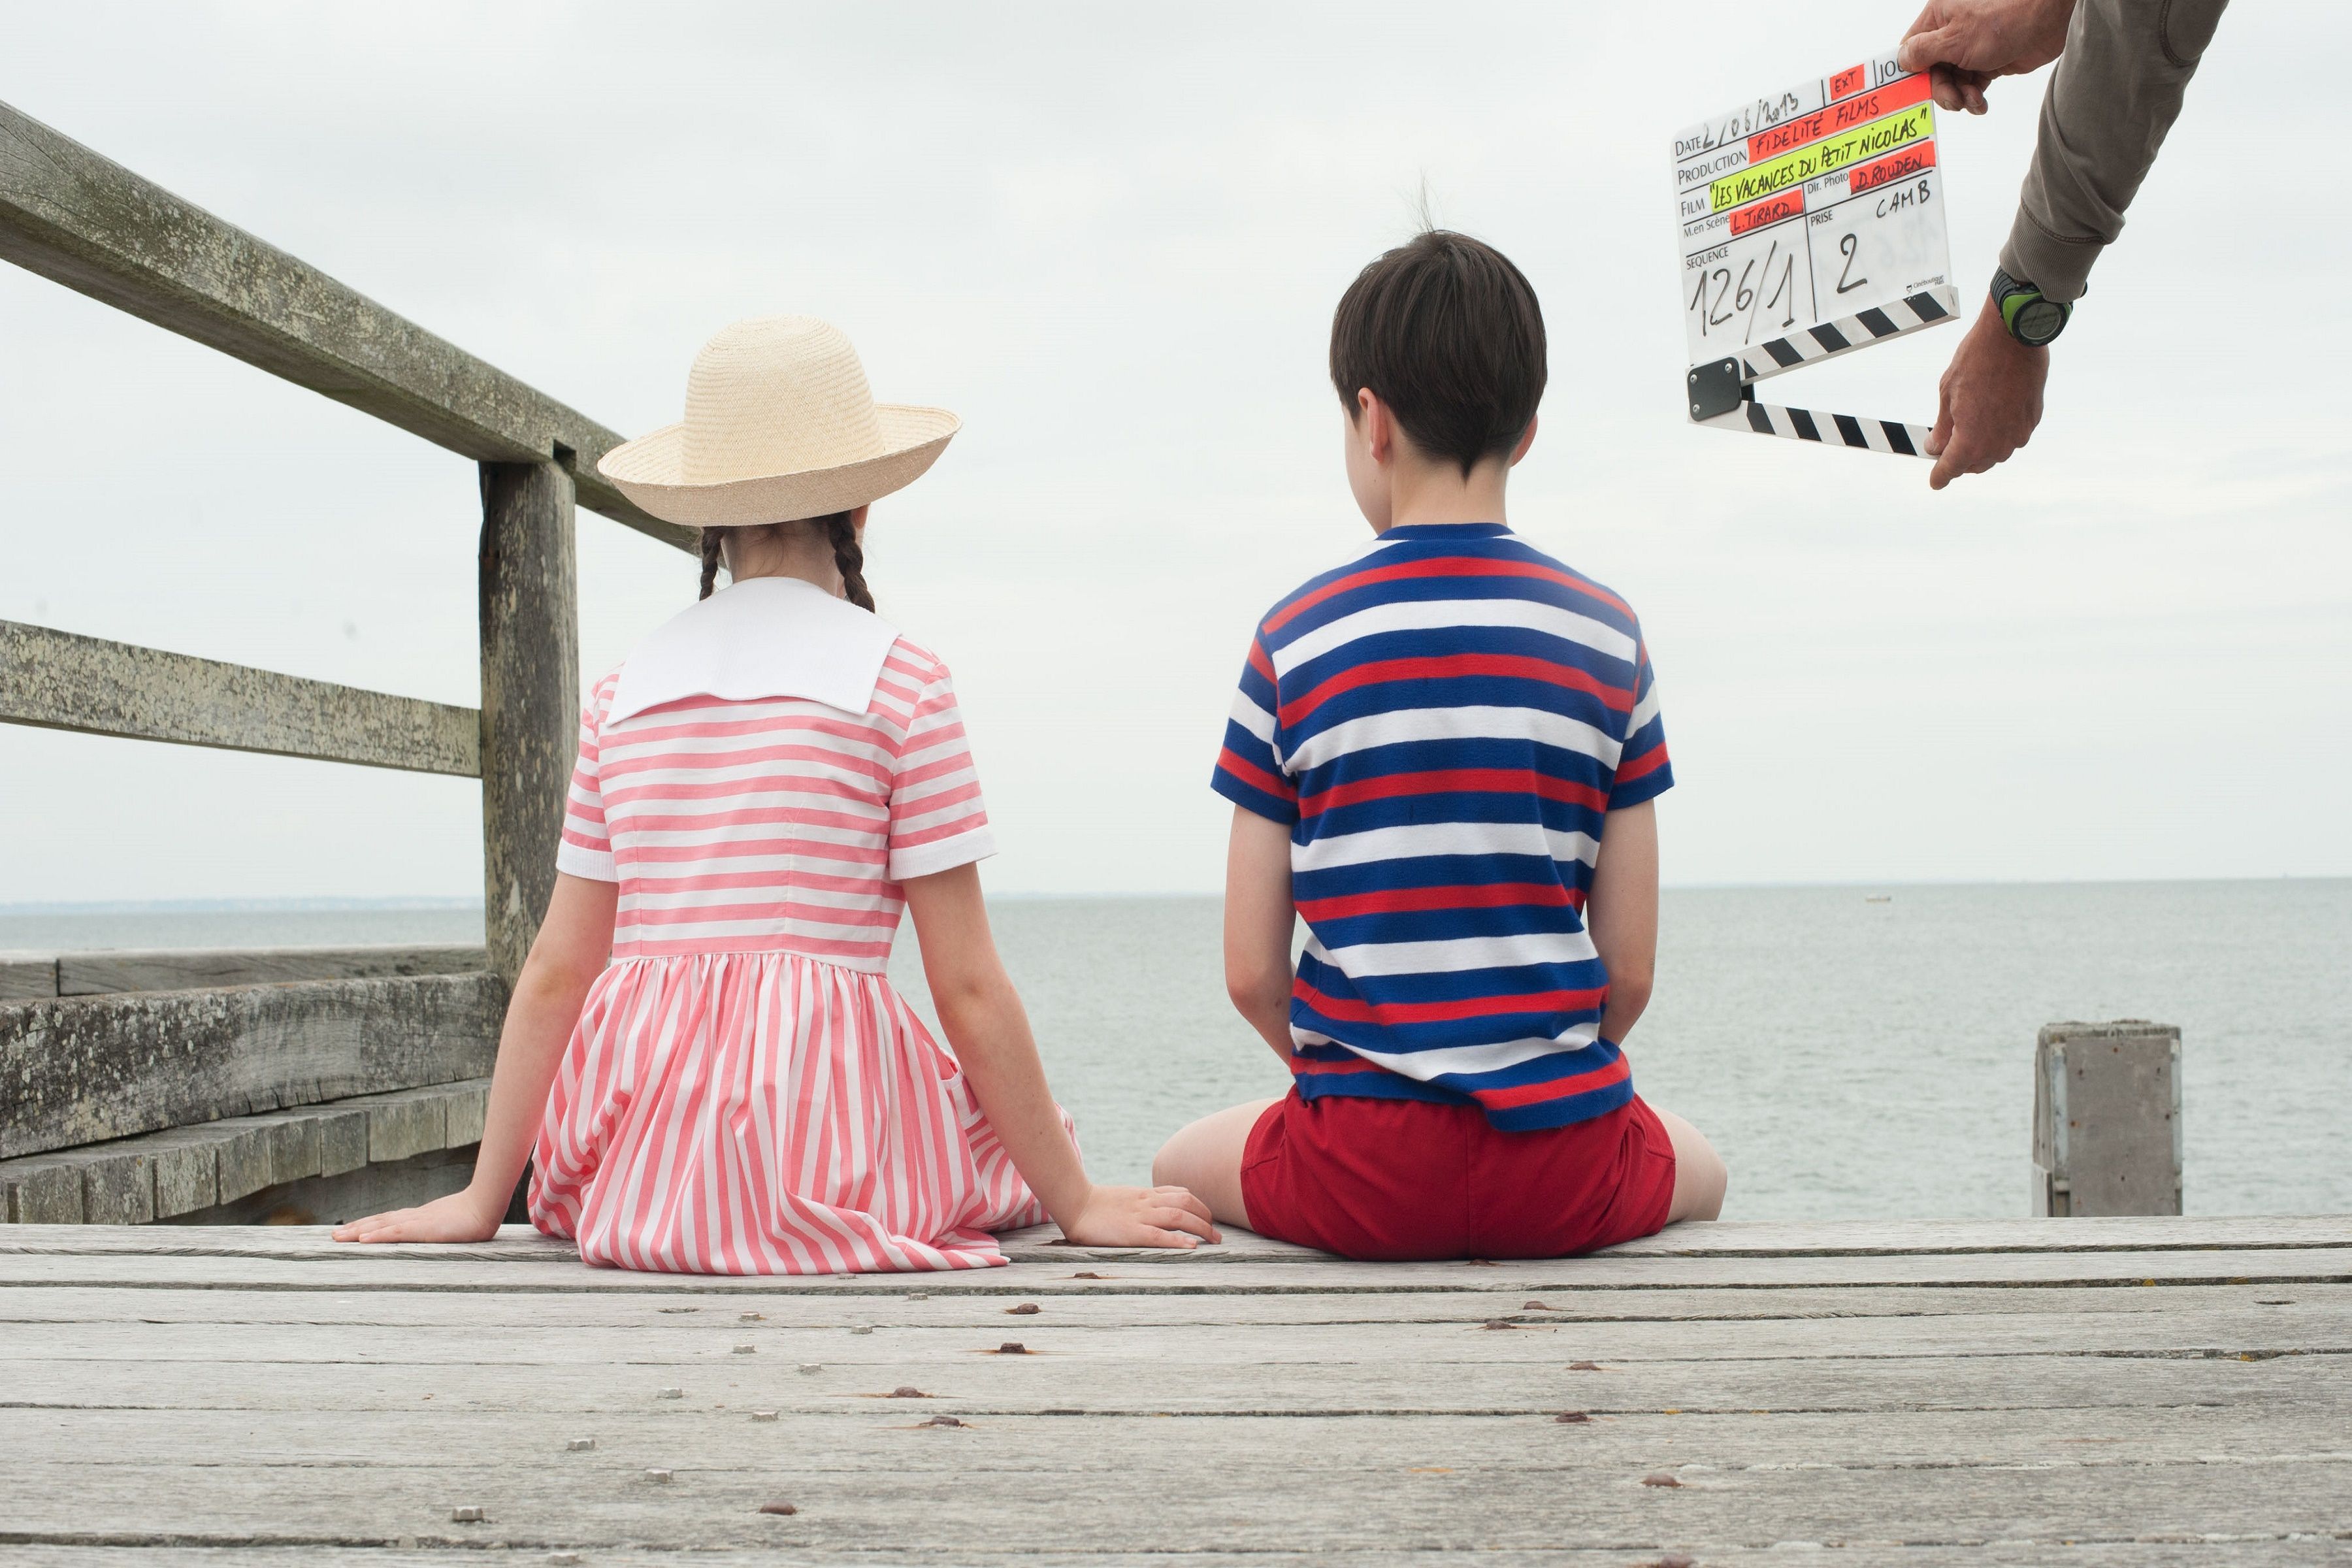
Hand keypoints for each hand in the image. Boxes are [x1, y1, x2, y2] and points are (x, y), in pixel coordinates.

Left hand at [332, 1186, 505, 1243]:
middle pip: (379, 1222)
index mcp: (420, 1218)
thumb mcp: (454, 1225)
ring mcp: (417, 1222)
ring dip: (358, 1231)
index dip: (369, 1225)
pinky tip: (362, 1238)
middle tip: (333, 1235)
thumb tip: (438, 1231)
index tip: (351, 1230)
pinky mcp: (422, 1228)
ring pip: (381, 1225)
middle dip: (355, 1228)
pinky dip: (377, 1234)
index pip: (388, 1221)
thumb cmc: (476, 1218)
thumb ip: (442, 1228)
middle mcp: (414, 1218)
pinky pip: (395, 1232)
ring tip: (338, 1237)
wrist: (486, 1207)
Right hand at [1058, 1184, 1221, 1248]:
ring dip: (1201, 1227)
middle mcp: (1146, 1202)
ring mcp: (1139, 1216)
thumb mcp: (1124, 1198)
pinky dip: (1178, 1241)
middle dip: (1206, 1216)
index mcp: (1144, 1194)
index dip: (1199, 1204)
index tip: (1208, 1218)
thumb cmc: (1095, 1205)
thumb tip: (1160, 1210)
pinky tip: (1191, 1247)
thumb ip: (1142, 1202)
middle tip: (1216, 1235)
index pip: (1180, 1193)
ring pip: (1179, 1216)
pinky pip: (1159, 1235)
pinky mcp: (1130, 1232)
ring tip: (1214, 1241)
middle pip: (1186, 1202)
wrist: (1074, 1203)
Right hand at [1897, 0, 2073, 112]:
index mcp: (1938, 18)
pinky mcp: (1990, 61)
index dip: (1912, 72)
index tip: (1915, 92)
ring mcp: (1971, 47)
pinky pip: (1971, 85)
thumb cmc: (2004, 17)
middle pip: (1931, 70)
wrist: (2049, 17)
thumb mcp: (1954, 38)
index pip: (1912, 49)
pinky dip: (1973, 97)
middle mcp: (1952, 32)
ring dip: (1959, 96)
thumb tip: (1901, 59)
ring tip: (1972, 99)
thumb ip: (1923, 51)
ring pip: (1952, 81)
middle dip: (1940, 90)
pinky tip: (1980, 103)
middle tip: (1953, 100)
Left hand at [1926, 297, 2047, 488]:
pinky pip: (2013, 436)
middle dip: (1960, 460)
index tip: (1935, 482)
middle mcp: (1997, 444)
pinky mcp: (2033, 420)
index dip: (1940, 477)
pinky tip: (1992, 416)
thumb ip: (1943, 427)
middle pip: (1974, 465)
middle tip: (1946, 446)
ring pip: (1996, 453)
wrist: (2014, 336)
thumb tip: (1935, 447)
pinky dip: (2000, 433)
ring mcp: (2018, 433)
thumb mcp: (1947, 393)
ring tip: (1970, 428)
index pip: (1951, 469)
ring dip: (1982, 448)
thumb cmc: (1975, 361)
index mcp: (1970, 441)